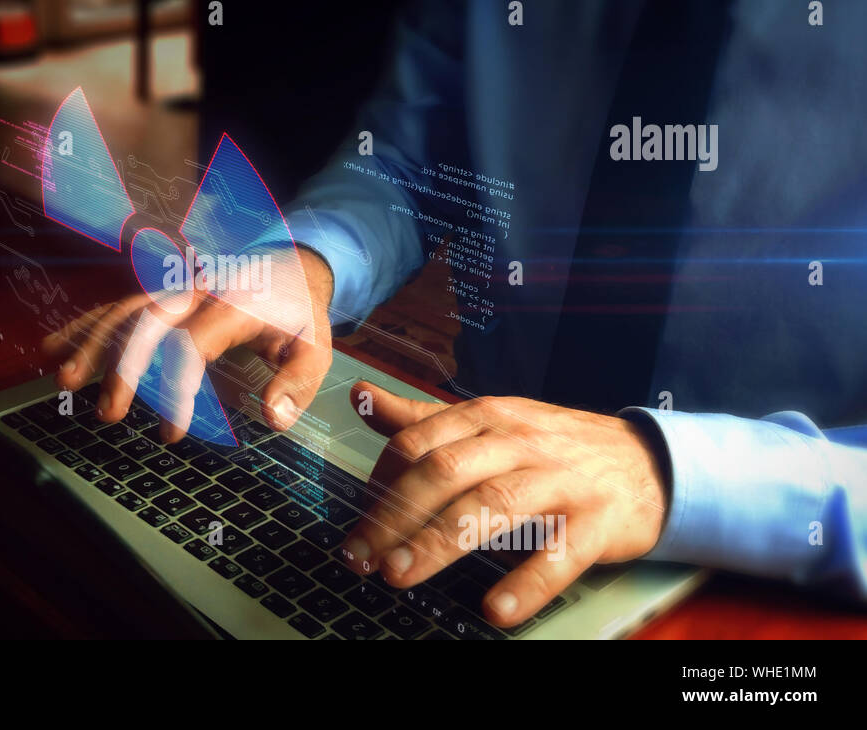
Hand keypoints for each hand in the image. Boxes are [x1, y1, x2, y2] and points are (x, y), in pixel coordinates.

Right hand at [41, 247, 334, 440]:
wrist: (292, 262)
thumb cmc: (299, 311)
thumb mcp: (317, 347)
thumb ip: (296, 384)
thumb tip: (272, 418)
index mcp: (235, 302)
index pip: (193, 343)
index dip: (177, 388)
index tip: (172, 431)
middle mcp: (198, 290)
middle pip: (149, 322)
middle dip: (122, 367)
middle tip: (107, 412)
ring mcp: (176, 289)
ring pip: (126, 311)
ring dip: (92, 345)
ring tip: (64, 381)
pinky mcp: (163, 294)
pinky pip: (120, 307)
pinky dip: (86, 327)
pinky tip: (55, 348)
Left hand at [340, 382, 668, 626]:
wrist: (650, 462)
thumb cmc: (554, 446)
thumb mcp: (490, 422)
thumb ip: (423, 418)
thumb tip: (361, 397)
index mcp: (487, 416)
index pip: (419, 441)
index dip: (379, 482)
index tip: (356, 522)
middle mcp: (520, 442)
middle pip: (446, 471)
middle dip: (396, 515)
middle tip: (361, 556)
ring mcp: (560, 479)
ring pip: (492, 507)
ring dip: (440, 542)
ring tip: (400, 575)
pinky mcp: (598, 521)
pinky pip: (559, 552)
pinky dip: (526, 581)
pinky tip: (494, 607)